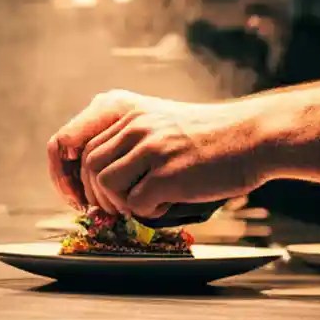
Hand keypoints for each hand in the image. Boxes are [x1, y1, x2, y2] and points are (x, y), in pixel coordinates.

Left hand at [51, 91, 270, 215]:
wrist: (253, 137)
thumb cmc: (208, 138)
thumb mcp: (159, 122)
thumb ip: (126, 139)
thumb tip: (93, 183)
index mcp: (125, 108)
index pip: (71, 142)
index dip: (66, 175)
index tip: (76, 196)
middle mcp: (133, 123)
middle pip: (87, 167)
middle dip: (94, 196)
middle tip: (114, 211)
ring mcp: (151, 146)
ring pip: (105, 185)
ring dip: (118, 204)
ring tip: (143, 205)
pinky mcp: (168, 172)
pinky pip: (135, 203)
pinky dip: (146, 212)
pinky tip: (166, 203)